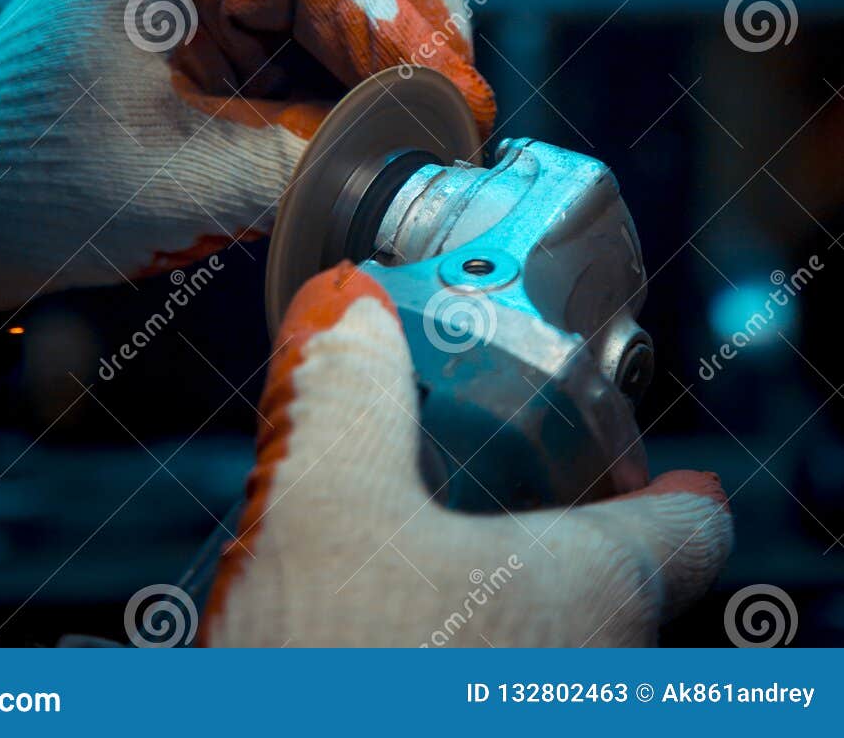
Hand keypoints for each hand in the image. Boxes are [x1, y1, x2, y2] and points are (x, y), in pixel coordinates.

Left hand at [0, 0, 494, 310]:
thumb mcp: (182, 185)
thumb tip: (430, 171)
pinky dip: (357, 57)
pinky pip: (320, 0)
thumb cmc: (34, 182)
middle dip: (426, 31)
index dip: (419, 46)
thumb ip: (318, 169)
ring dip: (397, 44)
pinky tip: (366, 123)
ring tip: (419, 134)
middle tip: (457, 127)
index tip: (462, 125)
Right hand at [203, 265, 731, 646]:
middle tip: (506, 507)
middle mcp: (598, 683)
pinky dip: (469, 671)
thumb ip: (343, 390)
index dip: (676, 492)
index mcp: (592, 594)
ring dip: (514, 625)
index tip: (673, 479)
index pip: (688, 534)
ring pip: (562, 666)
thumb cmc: (336, 675)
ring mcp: (554, 727)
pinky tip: (385, 661)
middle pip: (625, 606)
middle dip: (570, 553)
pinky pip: (503, 696)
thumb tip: (352, 308)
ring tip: (423, 584)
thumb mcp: (317, 503)